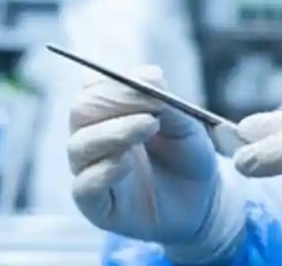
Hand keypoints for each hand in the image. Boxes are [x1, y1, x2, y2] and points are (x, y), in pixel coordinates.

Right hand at [68, 66, 243, 262]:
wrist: (202, 200)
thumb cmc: (189, 156)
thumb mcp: (187, 124)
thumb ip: (166, 102)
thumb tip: (150, 76)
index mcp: (110, 112)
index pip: (94, 86)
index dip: (116, 80)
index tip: (151, 79)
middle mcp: (93, 137)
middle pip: (81, 111)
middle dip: (114, 101)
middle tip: (151, 106)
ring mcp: (90, 171)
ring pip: (80, 145)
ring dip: (115, 132)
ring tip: (150, 126)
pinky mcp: (95, 205)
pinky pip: (84, 186)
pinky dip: (104, 170)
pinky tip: (128, 163)